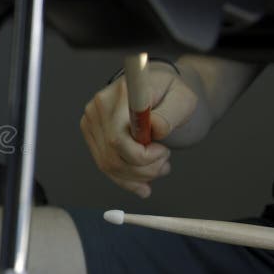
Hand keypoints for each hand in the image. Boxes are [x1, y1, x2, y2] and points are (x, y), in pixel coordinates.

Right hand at [80, 64, 197, 197]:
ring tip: (158, 169)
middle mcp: (98, 107)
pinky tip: (142, 184)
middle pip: (113, 156)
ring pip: (108, 165)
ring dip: (136, 176)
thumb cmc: (171, 93)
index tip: (163, 151)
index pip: (118, 139)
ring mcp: (90, 120)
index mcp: (119, 95)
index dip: (141, 156)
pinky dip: (125, 179)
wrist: (157, 89)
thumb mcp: (183, 99)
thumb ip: (170, 114)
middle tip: (165, 164)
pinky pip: (104, 164)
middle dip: (143, 170)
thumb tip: (154, 128)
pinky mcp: (90, 132)